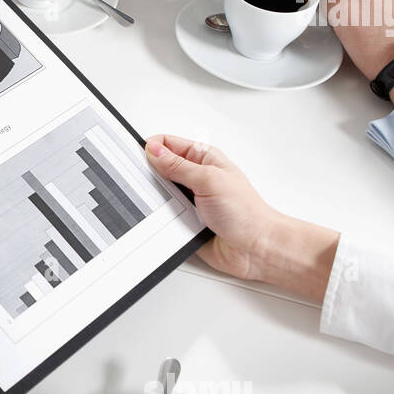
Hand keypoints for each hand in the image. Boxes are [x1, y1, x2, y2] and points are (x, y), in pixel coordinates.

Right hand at [145, 135, 338, 302]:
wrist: (255, 249)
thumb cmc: (246, 213)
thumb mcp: (208, 180)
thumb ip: (178, 165)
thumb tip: (154, 150)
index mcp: (203, 158)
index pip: (167, 143)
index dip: (151, 147)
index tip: (138, 158)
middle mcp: (194, 177)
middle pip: (158, 169)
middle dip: (149, 175)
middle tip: (148, 183)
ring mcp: (188, 200)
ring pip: (158, 194)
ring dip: (156, 200)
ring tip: (164, 204)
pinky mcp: (184, 221)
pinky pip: (162, 218)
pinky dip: (160, 219)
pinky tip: (165, 221)